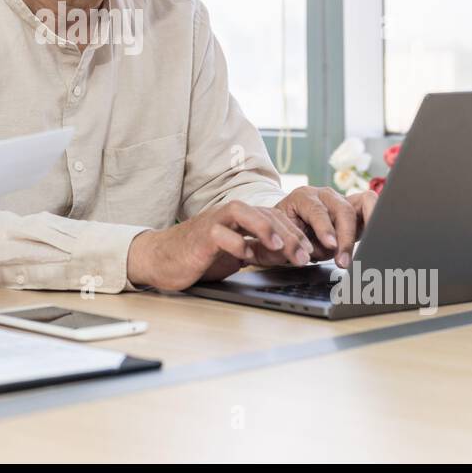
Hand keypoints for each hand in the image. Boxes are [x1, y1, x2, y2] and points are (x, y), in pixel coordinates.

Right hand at [126, 200, 307, 290]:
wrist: (161, 259)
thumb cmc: (198, 256)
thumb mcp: (236, 254)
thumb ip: (260, 252)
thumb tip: (289, 256)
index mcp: (240, 219)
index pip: (275, 218)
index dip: (296, 233)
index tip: (311, 252)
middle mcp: (229, 216)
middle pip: (265, 214)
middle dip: (288, 234)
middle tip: (304, 256)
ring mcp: (213, 223)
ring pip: (243, 214)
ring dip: (264, 228)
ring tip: (281, 246)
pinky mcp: (199, 237)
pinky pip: (219, 234)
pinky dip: (235, 242)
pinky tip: (246, 255)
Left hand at [274, 186, 376, 267]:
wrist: (290, 227)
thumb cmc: (288, 233)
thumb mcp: (286, 237)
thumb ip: (299, 244)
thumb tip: (315, 254)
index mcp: (303, 197)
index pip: (317, 211)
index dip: (325, 228)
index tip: (331, 245)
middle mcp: (325, 195)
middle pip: (343, 209)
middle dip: (346, 237)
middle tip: (344, 261)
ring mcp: (343, 199)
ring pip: (364, 202)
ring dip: (369, 223)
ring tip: (370, 246)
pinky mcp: (357, 207)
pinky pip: (373, 205)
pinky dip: (378, 217)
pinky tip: (378, 236)